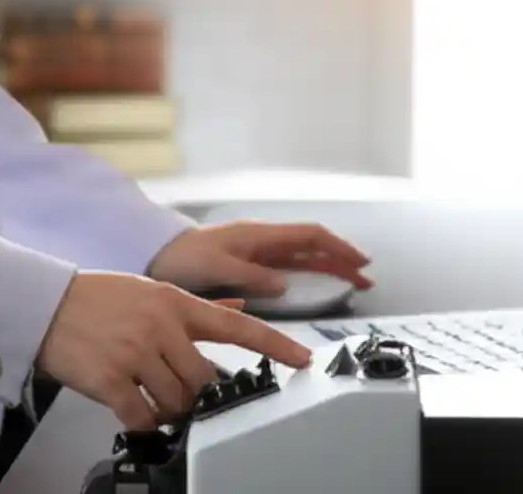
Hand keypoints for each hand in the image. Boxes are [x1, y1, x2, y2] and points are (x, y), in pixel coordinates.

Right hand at [35, 271, 311, 430]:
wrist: (43, 304)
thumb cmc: (96, 298)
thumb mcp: (149, 290)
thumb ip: (193, 305)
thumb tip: (239, 301)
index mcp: (175, 302)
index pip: (236, 324)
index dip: (274, 344)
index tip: (302, 359)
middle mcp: (161, 325)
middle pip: (205, 377)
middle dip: (195, 392)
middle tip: (175, 389)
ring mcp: (137, 352)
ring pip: (177, 399)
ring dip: (168, 408)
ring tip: (148, 396)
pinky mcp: (111, 378)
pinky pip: (143, 415)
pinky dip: (143, 422)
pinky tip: (133, 412)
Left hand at [146, 221, 373, 296]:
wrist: (156, 255)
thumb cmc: (183, 257)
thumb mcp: (216, 267)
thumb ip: (251, 275)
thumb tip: (284, 285)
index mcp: (259, 235)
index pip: (310, 236)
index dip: (338, 247)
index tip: (360, 262)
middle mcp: (263, 242)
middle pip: (312, 248)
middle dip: (341, 261)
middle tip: (365, 280)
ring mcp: (258, 253)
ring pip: (303, 258)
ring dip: (329, 269)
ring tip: (352, 284)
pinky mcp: (250, 266)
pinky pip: (288, 268)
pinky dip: (308, 276)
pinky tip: (317, 287)